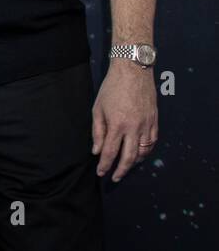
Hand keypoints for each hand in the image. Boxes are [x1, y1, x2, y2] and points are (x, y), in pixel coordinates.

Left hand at [91, 60, 158, 181]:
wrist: (133, 72)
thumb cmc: (111, 88)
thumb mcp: (98, 108)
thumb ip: (97, 131)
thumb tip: (96, 150)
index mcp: (117, 124)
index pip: (110, 151)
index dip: (105, 165)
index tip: (101, 173)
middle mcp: (133, 128)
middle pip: (128, 157)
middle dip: (121, 170)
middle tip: (114, 178)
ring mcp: (146, 125)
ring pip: (142, 152)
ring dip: (134, 163)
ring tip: (125, 167)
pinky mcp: (155, 121)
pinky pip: (152, 142)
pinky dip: (145, 152)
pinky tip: (139, 154)